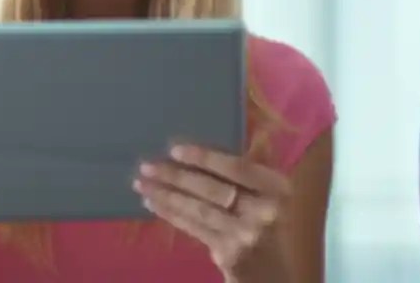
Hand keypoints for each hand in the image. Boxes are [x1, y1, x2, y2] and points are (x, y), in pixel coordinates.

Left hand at [134, 144, 290, 277]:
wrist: (273, 271)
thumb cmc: (267, 223)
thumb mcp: (268, 194)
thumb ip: (245, 171)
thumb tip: (202, 149)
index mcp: (277, 188)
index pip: (238, 167)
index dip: (205, 157)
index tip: (174, 149)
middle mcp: (264, 211)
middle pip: (213, 189)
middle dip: (176, 176)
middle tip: (147, 166)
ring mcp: (245, 235)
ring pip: (199, 209)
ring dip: (167, 195)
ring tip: (141, 184)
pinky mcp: (229, 254)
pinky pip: (194, 228)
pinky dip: (172, 214)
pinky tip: (154, 204)